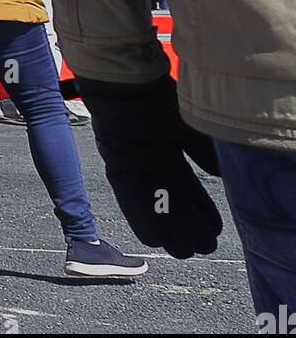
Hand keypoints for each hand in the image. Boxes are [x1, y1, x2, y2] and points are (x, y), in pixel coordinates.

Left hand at [78, 74, 222, 259]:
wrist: (127, 86)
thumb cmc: (158, 100)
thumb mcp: (187, 126)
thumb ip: (201, 150)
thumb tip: (220, 172)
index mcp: (170, 151)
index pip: (189, 188)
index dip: (202, 209)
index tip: (215, 229)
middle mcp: (152, 163)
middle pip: (172, 201)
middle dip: (188, 225)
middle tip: (203, 248)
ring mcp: (135, 167)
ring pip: (153, 205)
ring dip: (168, 229)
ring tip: (184, 250)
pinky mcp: (117, 169)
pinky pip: (130, 200)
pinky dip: (142, 219)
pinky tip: (154, 239)